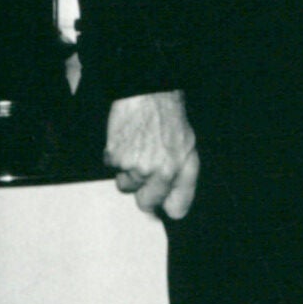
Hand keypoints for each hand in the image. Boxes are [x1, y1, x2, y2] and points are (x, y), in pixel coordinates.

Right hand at [106, 91, 199, 219]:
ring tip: (141, 151)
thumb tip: (176, 208)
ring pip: (126, 185)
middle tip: (150, 173)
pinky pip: (113, 168)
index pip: (174, 207)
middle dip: (147, 193)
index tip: (165, 204)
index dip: (169, 206)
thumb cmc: (170, 119)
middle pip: (145, 203)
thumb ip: (185, 180)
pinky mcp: (113, 156)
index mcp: (176, 169)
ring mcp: (131, 165)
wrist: (148, 95)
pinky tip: (129, 143)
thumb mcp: (190, 148)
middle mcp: (153, 171)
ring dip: (131, 174)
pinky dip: (118, 159)